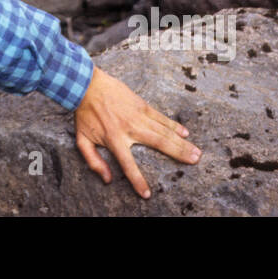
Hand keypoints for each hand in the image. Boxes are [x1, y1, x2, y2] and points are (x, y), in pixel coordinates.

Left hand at [74, 67, 199, 198]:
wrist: (87, 84)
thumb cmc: (84, 114)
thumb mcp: (81, 139)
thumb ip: (93, 160)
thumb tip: (107, 179)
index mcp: (114, 139)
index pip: (128, 164)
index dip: (137, 180)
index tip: (147, 194)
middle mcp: (129, 128)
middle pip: (158, 143)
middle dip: (178, 154)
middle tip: (194, 162)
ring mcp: (137, 115)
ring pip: (164, 130)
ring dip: (181, 141)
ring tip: (196, 151)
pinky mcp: (141, 105)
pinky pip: (160, 117)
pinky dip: (173, 125)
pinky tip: (185, 132)